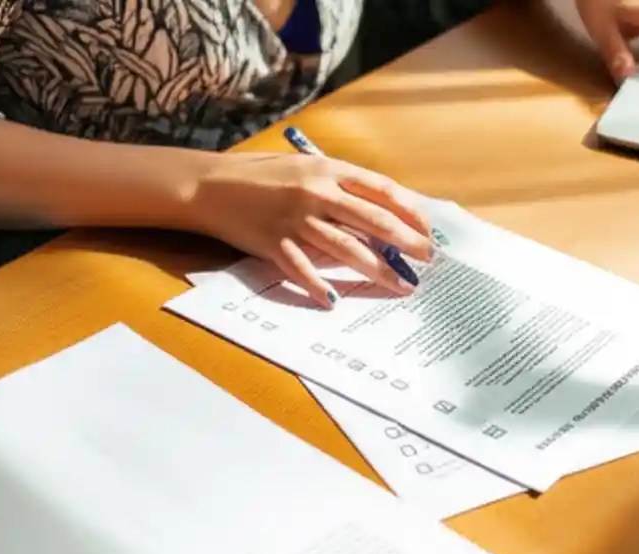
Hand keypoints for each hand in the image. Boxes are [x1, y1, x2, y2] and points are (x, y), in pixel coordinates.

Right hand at [190, 153, 432, 308]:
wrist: (210, 185)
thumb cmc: (263, 176)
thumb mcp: (306, 168)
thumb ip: (342, 185)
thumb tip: (385, 210)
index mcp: (328, 169)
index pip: (382, 190)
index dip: (411, 211)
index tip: (428, 230)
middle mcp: (315, 192)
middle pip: (373, 220)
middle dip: (407, 243)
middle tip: (427, 262)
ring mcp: (294, 219)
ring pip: (347, 248)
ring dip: (379, 270)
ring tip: (401, 285)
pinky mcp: (273, 243)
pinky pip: (302, 269)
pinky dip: (319, 286)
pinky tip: (335, 300)